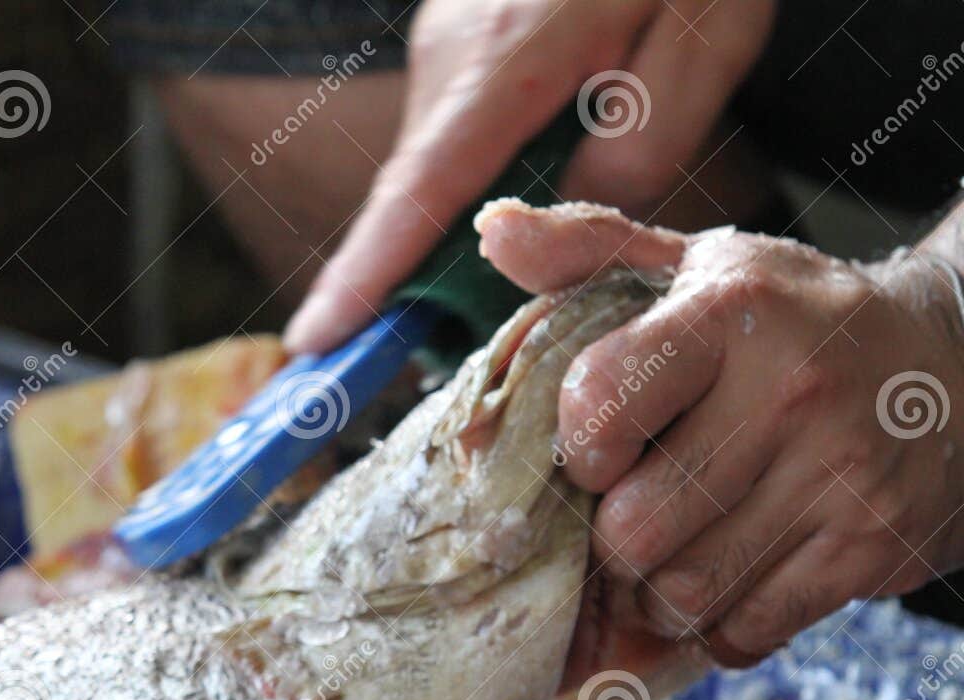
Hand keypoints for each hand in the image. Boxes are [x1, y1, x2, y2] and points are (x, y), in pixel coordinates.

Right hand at [282, 0, 774, 354]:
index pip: (419, 191)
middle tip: (437, 330)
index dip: (365, 274)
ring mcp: (448, 35)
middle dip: (423, 267)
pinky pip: (459, 124)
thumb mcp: (713, 24)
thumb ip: (652, 133)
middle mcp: (456, 50)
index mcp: (511, 56)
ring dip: (471, 212)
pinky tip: (543, 163)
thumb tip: (586, 214)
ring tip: (522, 230)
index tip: (316, 339)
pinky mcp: (460, 29)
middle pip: (421, 188)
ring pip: (444, 158)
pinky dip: (484, 168)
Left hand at [478, 199, 963, 662]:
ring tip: (673, 551)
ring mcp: (840, 478)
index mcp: (731, 313)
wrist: (957, 370)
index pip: (598, 400)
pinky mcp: (869, 551)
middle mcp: (792, 392)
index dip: (577, 447)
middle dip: (609, 542)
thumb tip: (494, 230)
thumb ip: (590, 251)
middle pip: (633, 528)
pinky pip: (744, 632)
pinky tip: (728, 577)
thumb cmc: (793, 322)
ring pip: (682, 592)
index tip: (598, 449)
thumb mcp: (699, 267)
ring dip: (656, 593)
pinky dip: (715, 625)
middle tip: (626, 518)